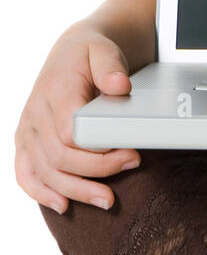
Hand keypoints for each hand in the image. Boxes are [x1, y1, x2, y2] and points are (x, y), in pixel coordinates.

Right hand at [14, 26, 140, 212]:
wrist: (72, 53)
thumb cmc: (90, 54)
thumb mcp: (104, 49)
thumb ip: (110, 66)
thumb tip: (119, 86)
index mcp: (54, 91)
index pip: (70, 132)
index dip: (99, 149)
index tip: (130, 151)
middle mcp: (35, 113)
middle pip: (60, 156)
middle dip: (98, 170)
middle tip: (131, 166)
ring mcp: (27, 130)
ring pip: (45, 171)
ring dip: (77, 190)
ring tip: (108, 200)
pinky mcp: (26, 142)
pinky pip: (25, 174)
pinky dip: (42, 193)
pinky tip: (63, 205)